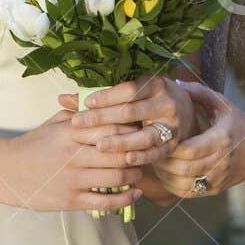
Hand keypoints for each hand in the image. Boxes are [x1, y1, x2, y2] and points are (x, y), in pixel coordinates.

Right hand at [0, 111, 143, 213]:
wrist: (6, 172)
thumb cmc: (32, 145)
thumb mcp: (53, 124)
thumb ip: (78, 115)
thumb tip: (104, 105)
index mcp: (70, 131)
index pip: (111, 127)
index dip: (132, 130)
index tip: (141, 132)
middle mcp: (72, 154)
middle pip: (119, 152)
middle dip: (138, 154)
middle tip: (146, 154)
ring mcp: (72, 178)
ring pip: (117, 177)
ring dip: (135, 176)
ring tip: (138, 173)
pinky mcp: (71, 200)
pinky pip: (106, 201)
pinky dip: (125, 199)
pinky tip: (133, 194)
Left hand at [60, 76, 195, 165]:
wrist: (183, 112)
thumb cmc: (145, 99)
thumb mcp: (128, 92)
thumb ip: (97, 96)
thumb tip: (61, 98)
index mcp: (154, 84)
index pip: (128, 89)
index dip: (106, 96)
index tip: (85, 103)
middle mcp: (166, 103)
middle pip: (131, 111)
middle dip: (103, 118)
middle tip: (78, 124)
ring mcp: (172, 125)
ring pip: (144, 135)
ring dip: (120, 141)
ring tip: (98, 146)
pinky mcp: (174, 144)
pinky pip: (156, 153)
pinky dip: (140, 158)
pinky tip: (123, 160)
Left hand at [151, 81, 244, 197]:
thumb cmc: (239, 124)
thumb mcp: (223, 104)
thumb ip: (200, 93)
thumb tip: (176, 83)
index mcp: (220, 140)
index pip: (189, 149)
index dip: (170, 147)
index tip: (159, 137)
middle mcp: (220, 162)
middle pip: (183, 168)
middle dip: (162, 161)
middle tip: (149, 150)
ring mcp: (217, 178)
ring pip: (183, 184)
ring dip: (164, 175)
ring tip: (154, 162)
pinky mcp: (215, 190)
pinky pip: (188, 193)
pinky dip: (172, 185)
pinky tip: (165, 173)